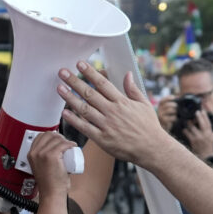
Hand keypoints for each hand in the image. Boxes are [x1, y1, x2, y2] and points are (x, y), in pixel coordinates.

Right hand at [27, 132, 75, 199]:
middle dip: (59, 136)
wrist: (51, 193)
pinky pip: (63, 144)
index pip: (40, 136)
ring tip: (70, 146)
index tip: (58, 140)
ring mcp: (42, 154)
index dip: (51, 135)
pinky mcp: (52, 156)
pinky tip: (73, 146)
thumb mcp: (40, 167)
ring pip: (57, 139)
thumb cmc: (49, 183)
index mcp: (31, 154)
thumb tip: (54, 148)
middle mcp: (35, 152)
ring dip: (66, 140)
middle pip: (49, 135)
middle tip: (65, 143)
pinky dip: (70, 144)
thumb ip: (42, 159)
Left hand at [58, 61, 172, 166]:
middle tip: (63, 72)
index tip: (80, 64)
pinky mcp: (102, 139)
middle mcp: (113, 111)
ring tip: (59, 88)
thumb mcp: (144, 104)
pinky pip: (85, 128)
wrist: (152, 149)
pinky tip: (64, 112)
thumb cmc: (149, 127)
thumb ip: (133, 89)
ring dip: (70, 98)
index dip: (90, 72)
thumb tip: (127, 74)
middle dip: (74, 81)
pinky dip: (74, 120)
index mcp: (122, 102)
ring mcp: (106, 125)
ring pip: (84, 109)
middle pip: (90, 93)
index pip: (103, 83)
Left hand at [184, 110, 212, 157]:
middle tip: (196, 112)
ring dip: (190, 123)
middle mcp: (205, 135)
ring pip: (193, 127)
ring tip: (188, 121)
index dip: (205, 116)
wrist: (207, 157)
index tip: (203, 111)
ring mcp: (199, 138)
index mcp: (210, 133)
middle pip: (202, 123)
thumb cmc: (210, 147)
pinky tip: (184, 129)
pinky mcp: (193, 142)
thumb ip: (212, 131)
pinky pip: (188, 134)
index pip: (208, 123)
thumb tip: (210, 124)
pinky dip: (185, 131)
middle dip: (199, 117)